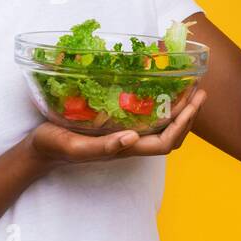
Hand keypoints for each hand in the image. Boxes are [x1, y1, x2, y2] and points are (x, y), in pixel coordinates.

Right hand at [25, 88, 207, 166]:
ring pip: (162, 128)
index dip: (183, 124)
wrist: (40, 150)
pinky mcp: (115, 127)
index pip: (165, 142)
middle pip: (171, 135)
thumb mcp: (75, 147)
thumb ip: (103, 147)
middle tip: (200, 91)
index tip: (193, 102)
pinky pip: (147, 119)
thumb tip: (132, 140)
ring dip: (180, 111)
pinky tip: (161, 91)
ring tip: (190, 91)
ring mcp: (124, 136)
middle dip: (189, 116)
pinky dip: (161, 106)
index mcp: (124, 149)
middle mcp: (129, 144)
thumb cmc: (55, 147)